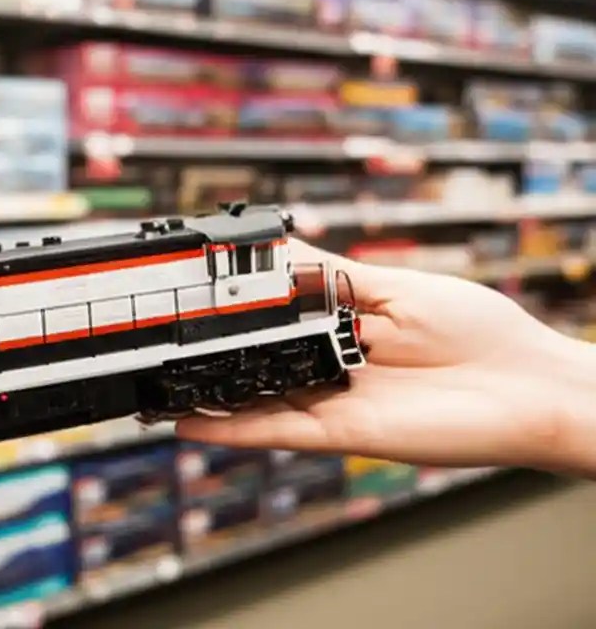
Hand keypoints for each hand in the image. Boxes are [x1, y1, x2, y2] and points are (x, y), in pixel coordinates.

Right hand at [176, 240, 595, 477]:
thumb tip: (278, 251)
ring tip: (152, 387)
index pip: (272, 321)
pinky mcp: (342, 433)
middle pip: (253, 364)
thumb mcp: (397, 288)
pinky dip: (231, 428)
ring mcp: (332, 402)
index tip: (186, 299)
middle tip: (153, 344)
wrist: (532, 389)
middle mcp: (329, 369)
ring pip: (252, 401)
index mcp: (342, 330)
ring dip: (203, 397)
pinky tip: (188, 420)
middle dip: (203, 357)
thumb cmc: (481, 333)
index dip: (228, 313)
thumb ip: (333, 276)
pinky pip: (276, 429)